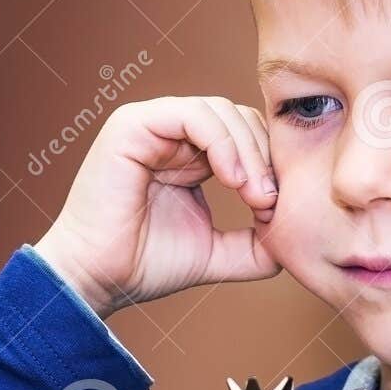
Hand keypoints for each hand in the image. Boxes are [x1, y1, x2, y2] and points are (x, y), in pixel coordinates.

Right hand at [33, 96, 279, 317]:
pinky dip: (222, 143)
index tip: (276, 210)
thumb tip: (292, 240)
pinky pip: (192, 114)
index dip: (269, 165)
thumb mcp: (215, 253)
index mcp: (188, 155)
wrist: (97, 278)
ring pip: (221, 112)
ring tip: (254, 195)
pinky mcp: (133, 124)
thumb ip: (254, 245)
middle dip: (264, 158)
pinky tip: (232, 179)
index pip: (246, 135)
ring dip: (248, 152)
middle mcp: (170, 134)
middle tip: (270, 203)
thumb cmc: (144, 265)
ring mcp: (150, 124)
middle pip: (239, 118)